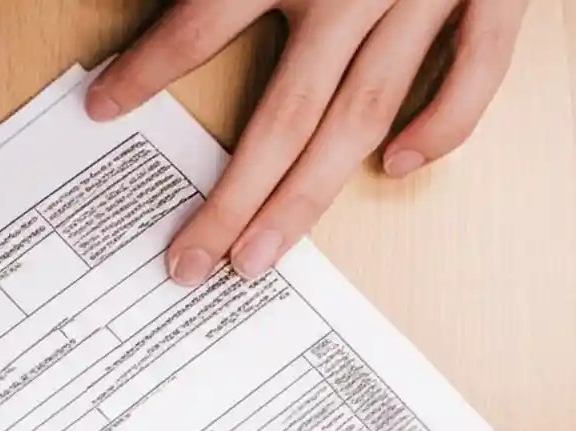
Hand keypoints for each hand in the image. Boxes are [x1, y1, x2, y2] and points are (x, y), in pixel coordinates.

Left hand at [86, 0, 528, 284]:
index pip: (202, 19)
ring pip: (360, 117)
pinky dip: (442, 126)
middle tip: (188, 263)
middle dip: (230, 197)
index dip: (147, 67)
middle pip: (284, 112)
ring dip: (306, 196)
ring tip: (258, 255)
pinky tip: (395, 169)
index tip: (100, 107)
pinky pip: (475, 76)